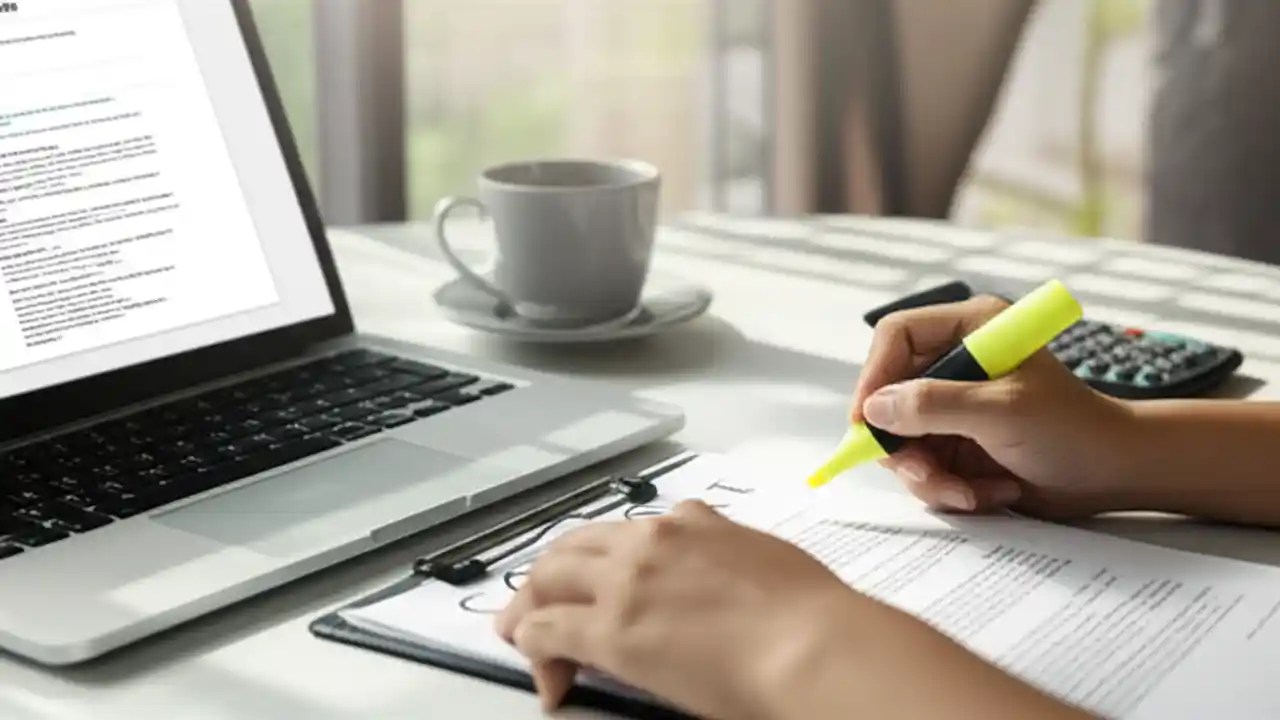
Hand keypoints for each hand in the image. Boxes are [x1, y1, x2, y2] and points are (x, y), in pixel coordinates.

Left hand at [496, 501, 1089, 719]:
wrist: (813, 645)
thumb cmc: (813, 617)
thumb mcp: (771, 560)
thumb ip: (735, 552)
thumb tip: (734, 566)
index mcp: (694, 524)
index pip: (629, 530)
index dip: (604, 557)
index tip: (600, 578)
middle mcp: (653, 540)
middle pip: (574, 545)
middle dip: (550, 573)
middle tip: (537, 602)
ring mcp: (626, 582)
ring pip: (548, 578)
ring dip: (529, 606)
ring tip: (520, 635)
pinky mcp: (609, 629)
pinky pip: (545, 629)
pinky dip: (533, 649)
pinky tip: (546, 675)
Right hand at [852, 295, 1134, 518]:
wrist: (1115, 475)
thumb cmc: (1073, 430)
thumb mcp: (1001, 412)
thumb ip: (934, 405)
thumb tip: (874, 409)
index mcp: (971, 329)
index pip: (896, 337)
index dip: (874, 376)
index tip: (866, 421)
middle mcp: (956, 363)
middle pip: (889, 395)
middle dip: (904, 444)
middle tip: (924, 474)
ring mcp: (954, 406)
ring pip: (902, 440)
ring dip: (931, 475)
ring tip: (970, 492)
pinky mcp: (958, 443)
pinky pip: (925, 467)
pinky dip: (949, 488)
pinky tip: (990, 493)